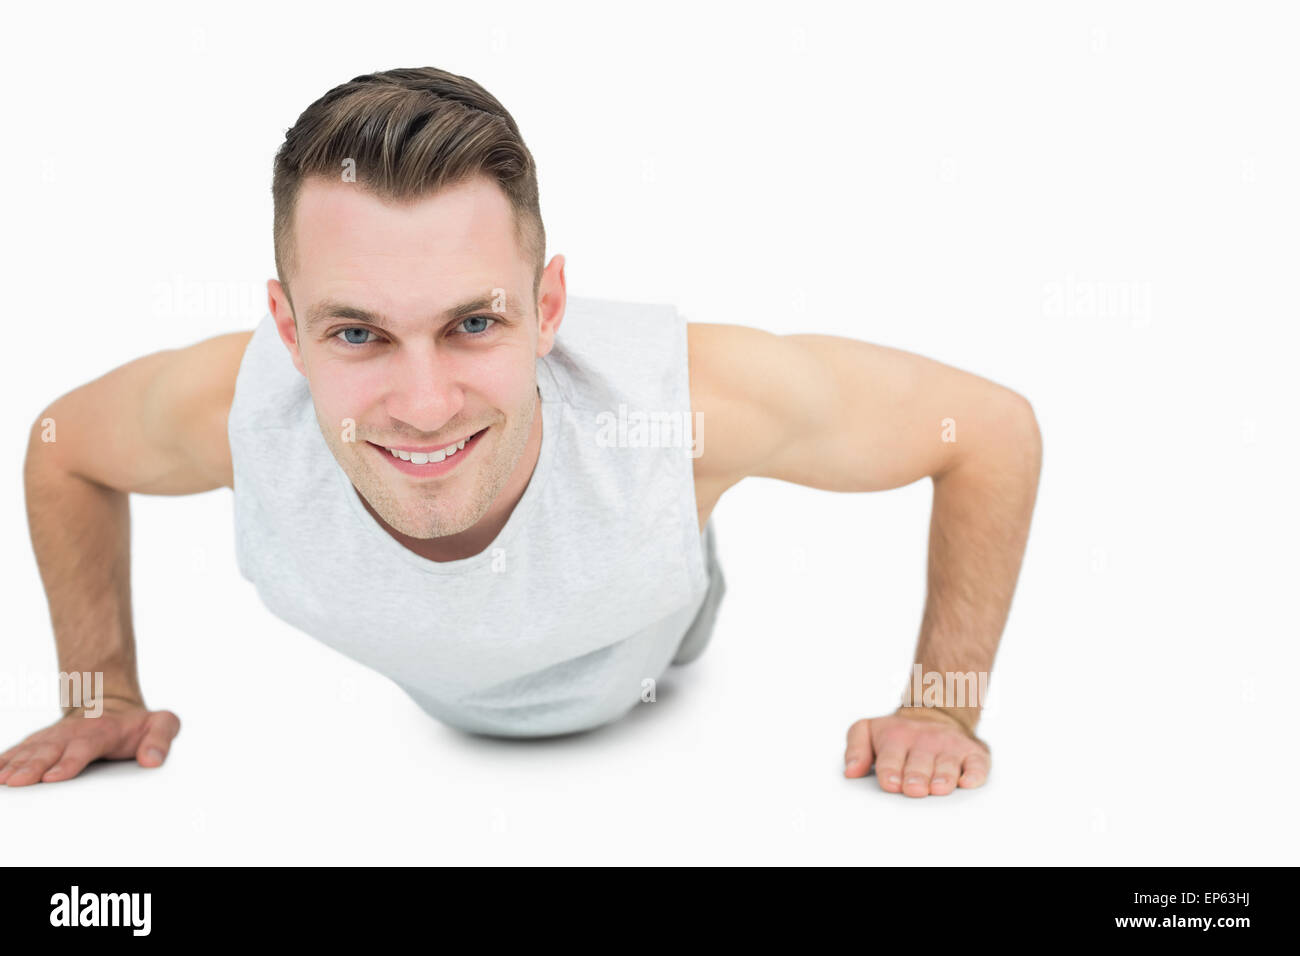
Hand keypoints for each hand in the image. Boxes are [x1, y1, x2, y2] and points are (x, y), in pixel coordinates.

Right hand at [0, 695, 180, 786]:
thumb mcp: (162, 723)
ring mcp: (55, 736)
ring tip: (3, 780)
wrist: (110, 704)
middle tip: (18, 782)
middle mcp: (73, 732)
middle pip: (51, 749)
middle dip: (34, 766)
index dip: (69, 761)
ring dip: (15, 764)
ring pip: (32, 750)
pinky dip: (5, 759)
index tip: (54, 777)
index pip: (85, 746)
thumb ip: (161, 739)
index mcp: (103, 730)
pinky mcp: (42, 742)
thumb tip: (152, 761)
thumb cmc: (137, 723)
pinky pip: (20, 750)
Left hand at [843, 707, 990, 797]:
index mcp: (897, 737)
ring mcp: (949, 746)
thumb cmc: (897, 733)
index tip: (890, 783)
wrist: (935, 712)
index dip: (890, 771)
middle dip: (917, 777)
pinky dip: (975, 774)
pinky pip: (977, 764)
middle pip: (920, 764)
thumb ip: (855, 748)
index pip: (891, 757)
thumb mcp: (868, 730)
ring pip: (948, 765)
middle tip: (914, 789)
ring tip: (938, 788)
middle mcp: (924, 741)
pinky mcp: (973, 753)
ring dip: (944, 777)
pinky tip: (968, 782)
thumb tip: (850, 771)